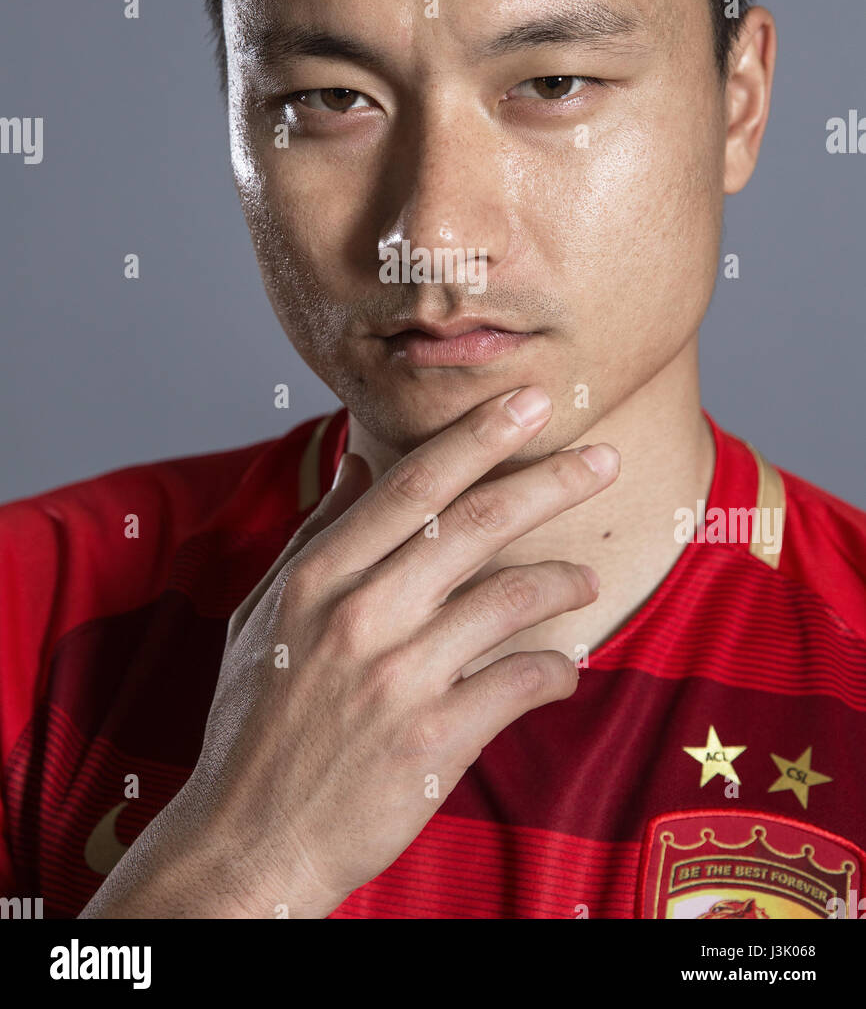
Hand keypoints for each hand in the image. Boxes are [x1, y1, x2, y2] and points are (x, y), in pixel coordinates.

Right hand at [81, 385, 618, 917]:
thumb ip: (316, 534)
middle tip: (605, 459)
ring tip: (586, 579)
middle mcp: (361, 615)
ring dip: (565, 581)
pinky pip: (523, 682)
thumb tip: (358, 462)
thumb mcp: (263, 614)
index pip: (415, 484)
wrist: (248, 841)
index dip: (479, 436)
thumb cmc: (255, 724)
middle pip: (476, 522)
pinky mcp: (434, 741)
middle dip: (551, 480)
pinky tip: (564, 667)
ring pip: (512, 597)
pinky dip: (557, 668)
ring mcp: (399, 679)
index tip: (529, 401)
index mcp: (319, 576)